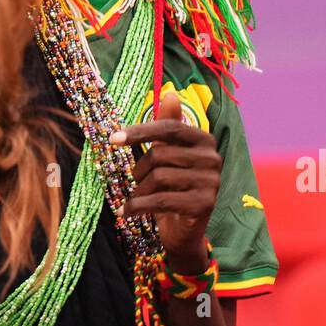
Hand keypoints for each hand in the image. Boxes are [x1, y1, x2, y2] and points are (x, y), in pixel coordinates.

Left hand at [110, 92, 220, 272]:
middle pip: (160, 154)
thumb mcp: (168, 155)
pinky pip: (160, 200)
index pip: (169, 128)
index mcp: (204, 140)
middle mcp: (212, 158)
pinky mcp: (203, 205)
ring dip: (138, 190)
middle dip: (139, 170)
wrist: (184, 232)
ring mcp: (211, 183)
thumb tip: (171, 94)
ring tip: (136, 198)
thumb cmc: (173, 188)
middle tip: (134, 182)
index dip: (140, 131)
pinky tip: (126, 211)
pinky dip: (137, 207)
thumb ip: (168, 126)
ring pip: (158, 177)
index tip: (113, 139)